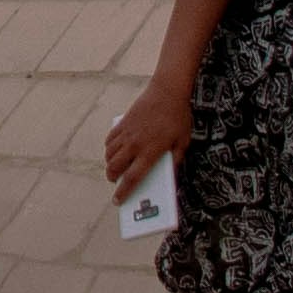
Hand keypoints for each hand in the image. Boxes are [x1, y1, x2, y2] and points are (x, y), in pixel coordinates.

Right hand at [100, 80, 189, 194]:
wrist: (167, 91)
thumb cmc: (178, 117)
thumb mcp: (183, 142)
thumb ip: (175, 160)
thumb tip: (169, 174)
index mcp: (150, 152)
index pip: (132, 178)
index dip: (123, 192)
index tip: (118, 201)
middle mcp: (135, 144)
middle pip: (115, 167)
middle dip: (112, 178)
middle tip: (116, 182)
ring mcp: (127, 132)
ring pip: (109, 154)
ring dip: (110, 164)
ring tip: (115, 168)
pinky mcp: (123, 122)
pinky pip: (110, 139)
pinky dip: (109, 148)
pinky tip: (114, 150)